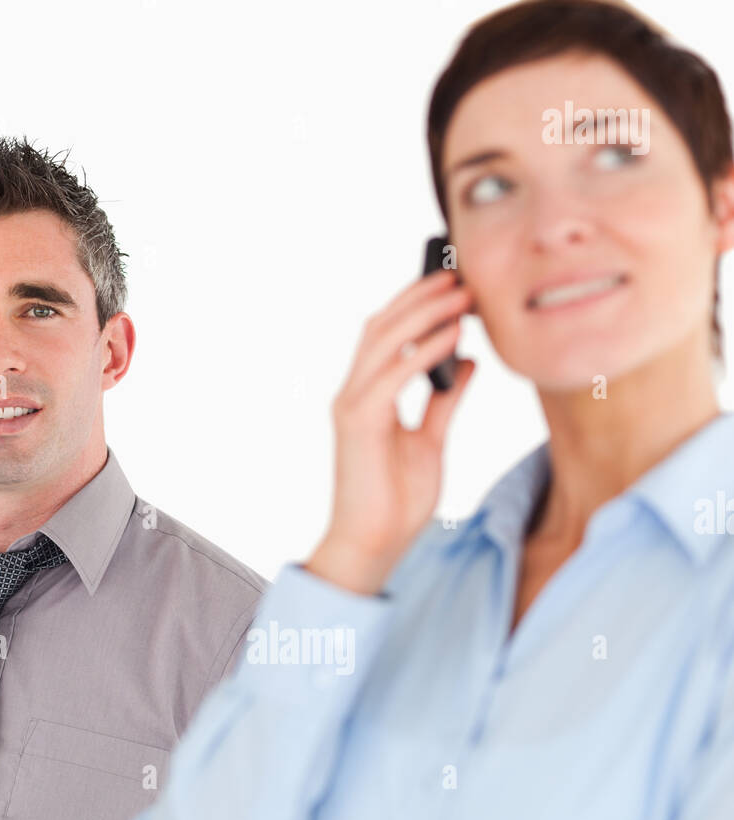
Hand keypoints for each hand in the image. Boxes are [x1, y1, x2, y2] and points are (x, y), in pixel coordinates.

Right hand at [306, 269, 475, 593]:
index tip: (453, 283)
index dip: (416, 304)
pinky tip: (454, 336)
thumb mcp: (432, 441)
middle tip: (460, 274)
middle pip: (382, 325)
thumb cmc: (397, 501)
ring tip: (462, 294)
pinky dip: (424, 350)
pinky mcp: (358, 423)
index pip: (387, 334)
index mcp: (367, 396)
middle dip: (421, 296)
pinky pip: (393, 375)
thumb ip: (445, 400)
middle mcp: (353, 394)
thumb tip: (468, 361)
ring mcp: (351, 406)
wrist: (375, 544)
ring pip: (383, 340)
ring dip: (424, 313)